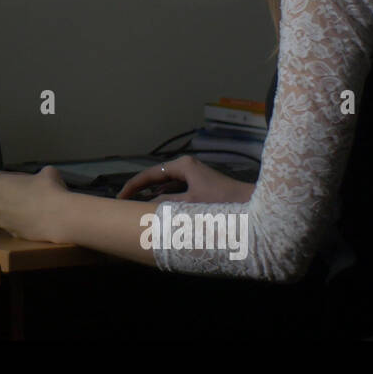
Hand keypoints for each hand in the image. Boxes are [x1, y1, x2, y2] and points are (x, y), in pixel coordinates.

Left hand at [0, 166, 69, 241]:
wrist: (59, 217)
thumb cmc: (50, 191)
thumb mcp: (47, 172)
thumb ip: (38, 174)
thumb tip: (43, 177)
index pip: (2, 177)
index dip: (16, 178)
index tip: (28, 181)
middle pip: (2, 196)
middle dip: (14, 195)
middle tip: (32, 194)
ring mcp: (2, 221)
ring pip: (8, 212)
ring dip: (18, 209)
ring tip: (36, 207)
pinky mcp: (12, 233)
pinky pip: (16, 224)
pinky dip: (24, 222)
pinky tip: (37, 218)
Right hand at [116, 155, 254, 203]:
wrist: (253, 207)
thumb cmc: (223, 203)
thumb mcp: (190, 204)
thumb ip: (166, 204)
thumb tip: (145, 205)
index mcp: (183, 166)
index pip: (150, 174)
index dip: (132, 186)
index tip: (119, 197)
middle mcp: (187, 167)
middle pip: (156, 177)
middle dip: (139, 189)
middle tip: (123, 202)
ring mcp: (194, 175)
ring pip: (165, 184)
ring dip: (151, 194)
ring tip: (134, 205)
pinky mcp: (200, 184)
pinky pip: (175, 189)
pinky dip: (163, 197)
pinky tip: (156, 206)